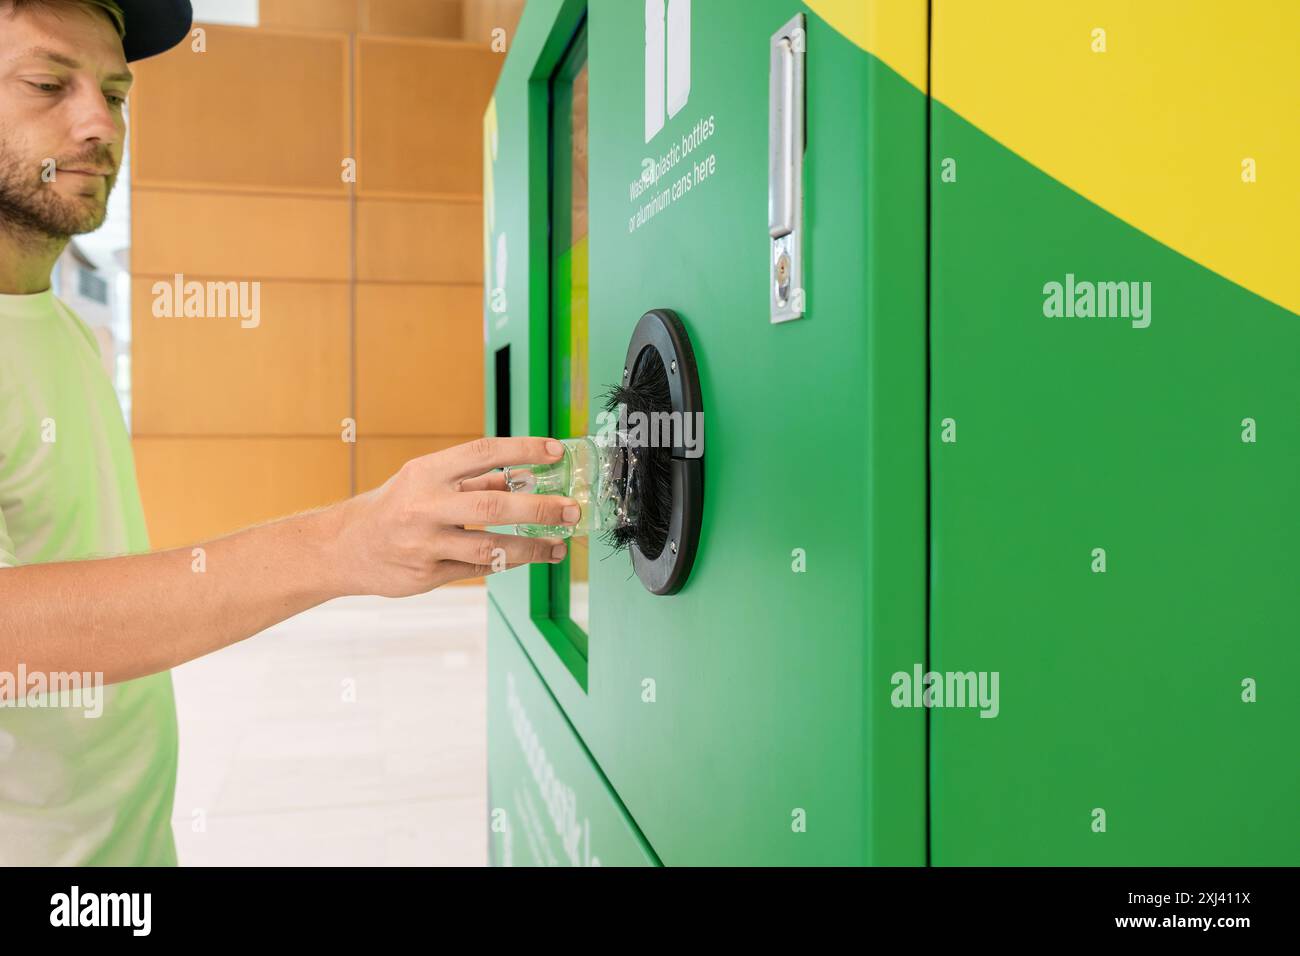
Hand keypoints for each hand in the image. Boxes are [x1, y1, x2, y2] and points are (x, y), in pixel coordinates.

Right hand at [328, 437, 578, 596]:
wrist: (341, 548)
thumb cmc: (393, 507)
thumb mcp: (425, 480)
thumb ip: (473, 480)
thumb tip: (523, 474)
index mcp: (426, 473)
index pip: (483, 452)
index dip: (523, 449)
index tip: (556, 452)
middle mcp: (425, 506)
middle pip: (493, 505)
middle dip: (538, 508)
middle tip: (570, 510)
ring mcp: (425, 544)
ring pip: (489, 547)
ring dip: (531, 547)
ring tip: (558, 545)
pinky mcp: (426, 575)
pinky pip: (477, 569)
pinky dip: (506, 562)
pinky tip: (527, 557)